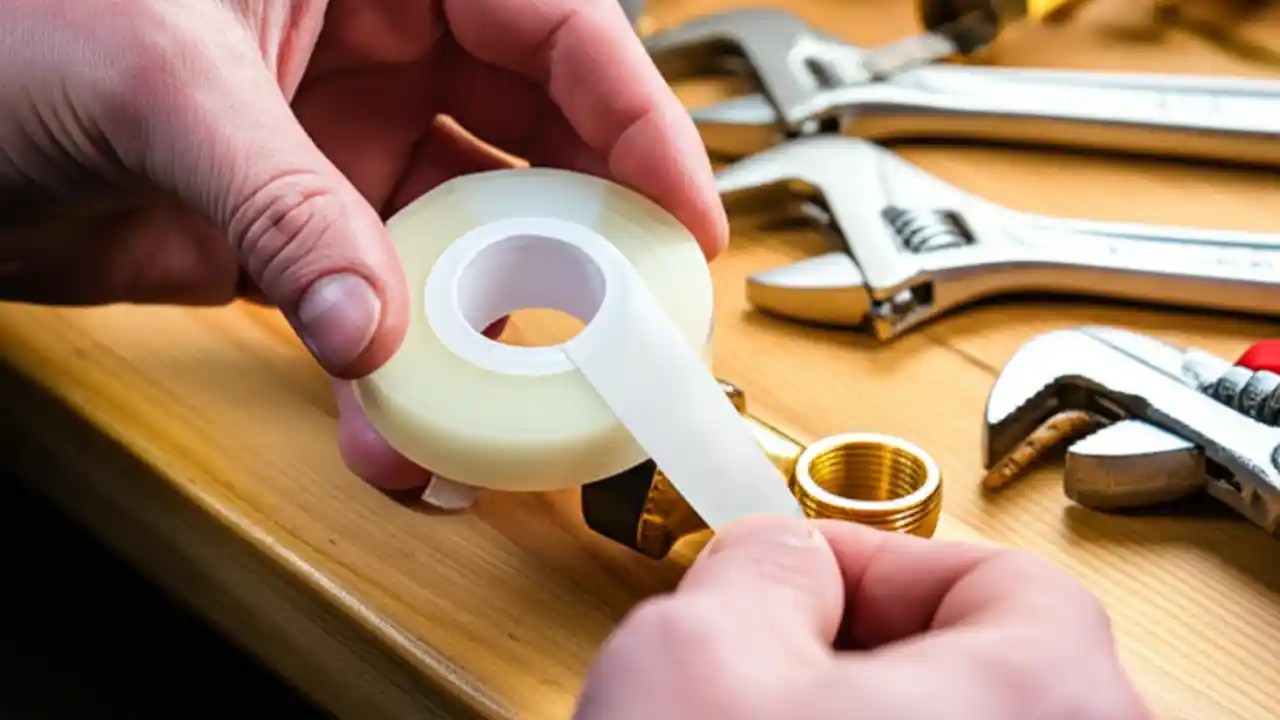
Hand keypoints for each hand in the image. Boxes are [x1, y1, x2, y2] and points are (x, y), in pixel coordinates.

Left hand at [0, 0, 725, 488]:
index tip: (683, 210)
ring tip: (520, 390)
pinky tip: (408, 419)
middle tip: (632, 310)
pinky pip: (393, 300)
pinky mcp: (309, 231)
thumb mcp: (157, 82)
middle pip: (541, 136)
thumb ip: (281, 201)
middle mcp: (380, 44)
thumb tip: (372, 320)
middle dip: (590, 229)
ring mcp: (348, 143)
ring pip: (472, 235)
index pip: (556, 22)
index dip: (639, 115)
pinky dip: (407, 368)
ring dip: (495, 323)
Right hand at [575, 517, 1152, 719]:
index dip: (876, 554)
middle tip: (775, 648)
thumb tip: (777, 551)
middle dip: (859, 638)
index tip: (800, 563)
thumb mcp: (700, 647)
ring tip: (764, 715)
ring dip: (853, 706)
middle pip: (985, 658)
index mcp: (1048, 700)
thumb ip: (758, 552)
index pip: (997, 575)